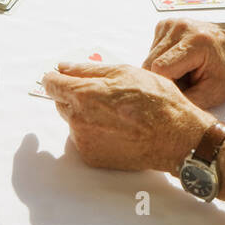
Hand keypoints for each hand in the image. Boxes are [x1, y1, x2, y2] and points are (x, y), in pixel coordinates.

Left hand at [42, 62, 211, 172]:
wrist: (173, 136)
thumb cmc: (154, 101)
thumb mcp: (124, 72)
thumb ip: (88, 69)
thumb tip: (63, 67)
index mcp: (83, 94)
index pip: (51, 84)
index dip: (57, 77)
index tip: (64, 77)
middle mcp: (78, 119)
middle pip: (61, 102)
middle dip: (75, 96)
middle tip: (103, 94)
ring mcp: (84, 140)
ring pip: (74, 121)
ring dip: (86, 115)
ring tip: (117, 113)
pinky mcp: (92, 157)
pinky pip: (85, 139)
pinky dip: (96, 133)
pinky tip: (118, 129)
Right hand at [142, 18, 224, 108]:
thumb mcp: (215, 93)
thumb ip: (187, 102)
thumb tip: (160, 108)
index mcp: (195, 42)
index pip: (160, 69)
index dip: (167, 87)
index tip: (182, 93)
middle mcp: (180, 27)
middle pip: (150, 64)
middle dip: (164, 80)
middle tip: (186, 85)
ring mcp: (172, 23)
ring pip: (148, 58)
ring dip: (162, 72)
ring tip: (186, 73)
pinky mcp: (166, 24)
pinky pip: (152, 50)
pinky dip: (163, 61)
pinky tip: (181, 63)